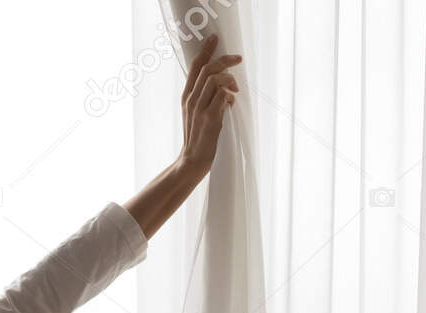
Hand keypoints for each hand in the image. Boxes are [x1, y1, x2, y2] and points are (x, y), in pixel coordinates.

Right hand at [177, 35, 240, 177]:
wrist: (192, 160)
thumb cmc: (197, 137)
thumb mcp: (196, 114)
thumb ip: (205, 98)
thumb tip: (224, 86)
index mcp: (187, 97)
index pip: (195, 67)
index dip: (206, 50)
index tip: (215, 39)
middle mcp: (191, 100)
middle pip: (208, 68)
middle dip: (225, 60)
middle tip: (238, 59)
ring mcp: (199, 108)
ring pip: (216, 80)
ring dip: (230, 80)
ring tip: (235, 89)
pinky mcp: (210, 118)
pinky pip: (223, 95)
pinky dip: (230, 95)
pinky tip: (231, 103)